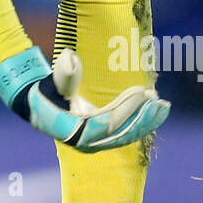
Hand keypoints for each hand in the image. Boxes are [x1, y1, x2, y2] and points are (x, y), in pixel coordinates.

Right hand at [0, 46, 169, 151]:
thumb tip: (71, 59)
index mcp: (71, 130)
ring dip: (147, 121)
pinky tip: (155, 111)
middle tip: (159, 101)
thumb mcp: (52, 81)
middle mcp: (85, 142)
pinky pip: (126, 133)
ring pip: (126, 135)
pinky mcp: (103, 139)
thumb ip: (63, 74)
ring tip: (163, 106)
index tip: (141, 93)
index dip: (124, 111)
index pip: (104, 124)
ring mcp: (95, 143)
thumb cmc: (45, 91)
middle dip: (142, 118)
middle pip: (120, 134)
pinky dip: (142, 123)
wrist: (38, 105)